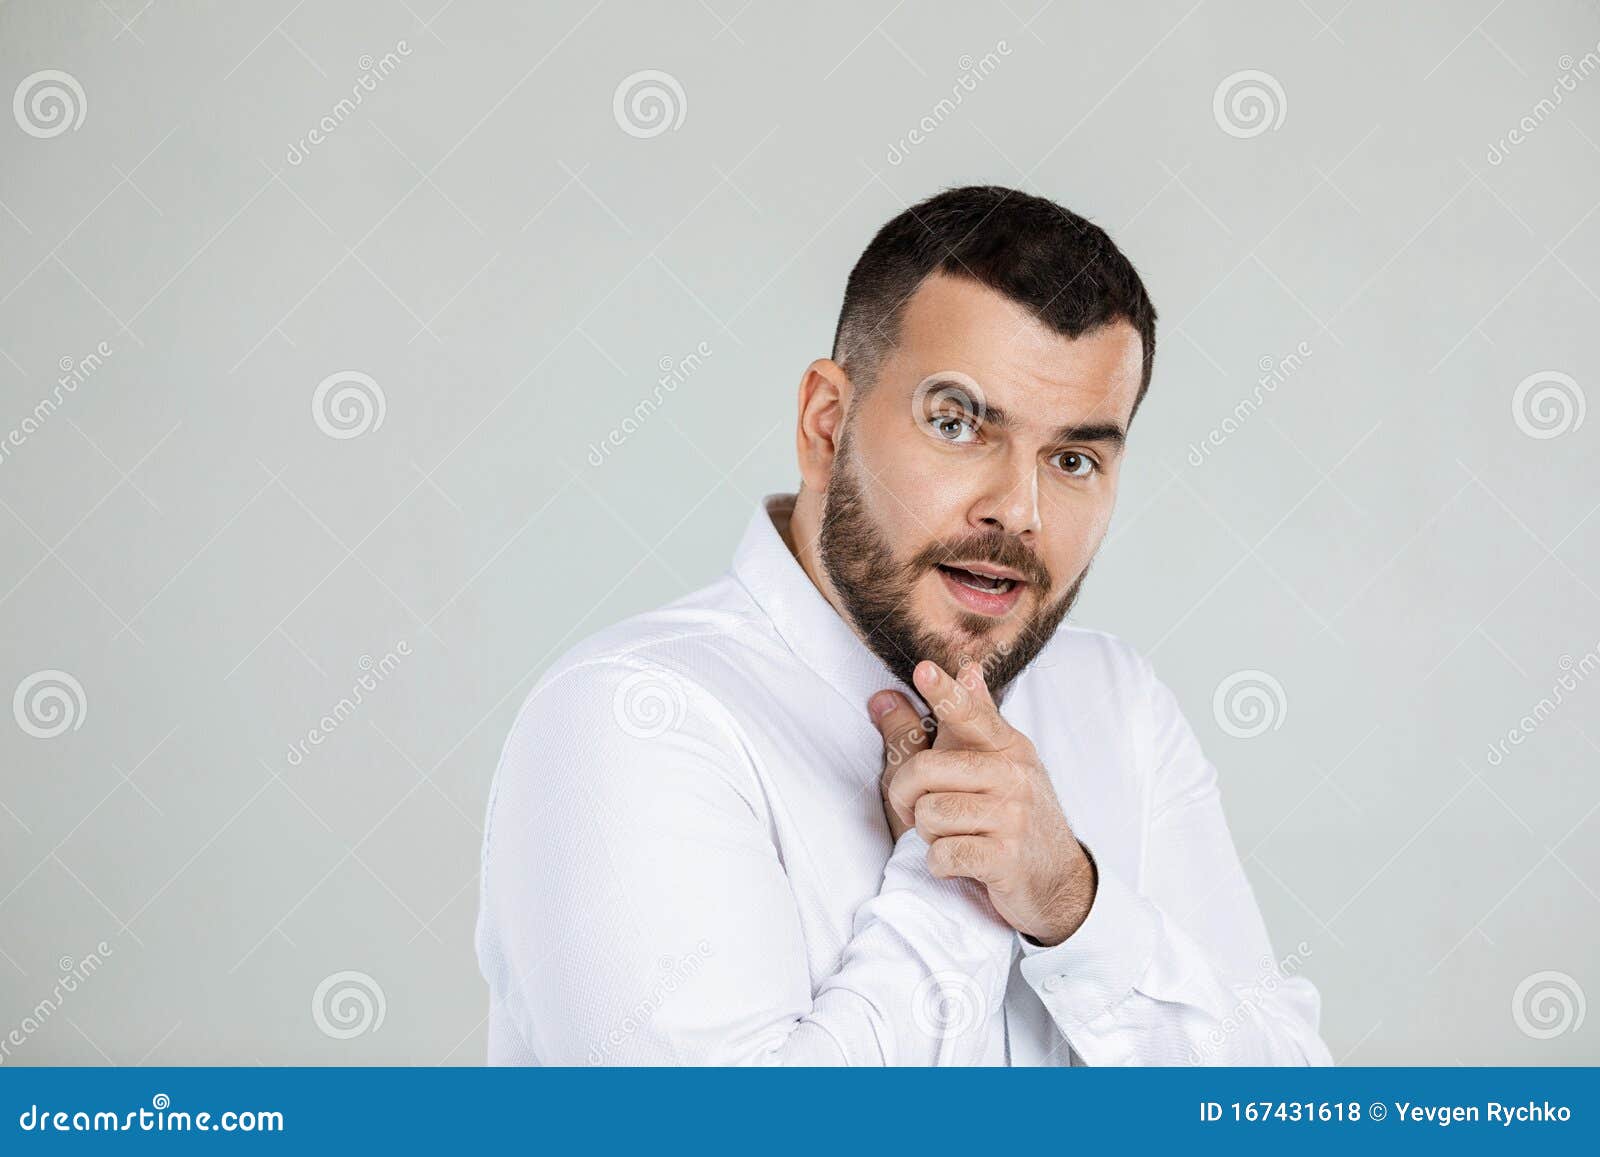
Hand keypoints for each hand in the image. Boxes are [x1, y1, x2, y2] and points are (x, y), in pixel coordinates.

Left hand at [869, 660, 1096, 945]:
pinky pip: (943, 854)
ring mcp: (1013, 816)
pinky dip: (940, 865)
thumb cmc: (1010, 816)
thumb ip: (944, 729)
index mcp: (1006, 746)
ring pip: (929, 814)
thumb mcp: (989, 766)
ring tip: (953, 836)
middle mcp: (1013, 774)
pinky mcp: (1006, 857)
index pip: (968, 713)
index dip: (944, 692)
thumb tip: (889, 693)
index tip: (923, 669)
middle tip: (915, 811)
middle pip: (924, 769)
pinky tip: (960, 863)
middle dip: (905, 795)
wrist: (1058, 880)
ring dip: (928, 834)